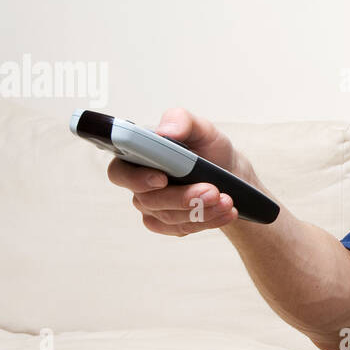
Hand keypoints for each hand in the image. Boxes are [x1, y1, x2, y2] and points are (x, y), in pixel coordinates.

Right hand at [107, 107, 246, 236]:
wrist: (230, 174)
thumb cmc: (208, 149)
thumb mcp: (201, 128)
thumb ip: (181, 121)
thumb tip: (164, 132)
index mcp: (137, 156)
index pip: (120, 172)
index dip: (137, 178)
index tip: (162, 179)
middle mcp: (139, 184)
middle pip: (149, 199)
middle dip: (183, 197)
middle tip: (212, 191)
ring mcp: (152, 207)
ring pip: (169, 217)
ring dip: (201, 210)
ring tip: (226, 200)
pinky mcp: (168, 224)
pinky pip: (182, 228)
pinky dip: (208, 221)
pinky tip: (226, 212)